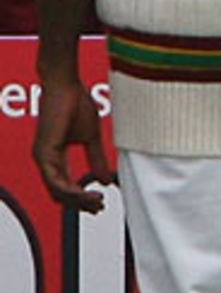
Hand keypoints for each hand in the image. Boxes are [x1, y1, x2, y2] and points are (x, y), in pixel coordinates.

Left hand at [33, 72, 113, 212]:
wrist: (66, 84)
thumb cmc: (76, 103)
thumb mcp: (92, 137)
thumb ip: (97, 158)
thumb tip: (106, 179)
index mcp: (56, 156)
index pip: (65, 185)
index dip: (81, 197)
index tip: (99, 203)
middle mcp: (46, 159)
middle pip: (60, 193)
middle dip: (80, 204)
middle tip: (99, 208)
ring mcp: (42, 157)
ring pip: (57, 191)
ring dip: (78, 200)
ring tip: (97, 202)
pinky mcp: (43, 153)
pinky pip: (55, 181)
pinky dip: (71, 190)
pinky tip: (87, 193)